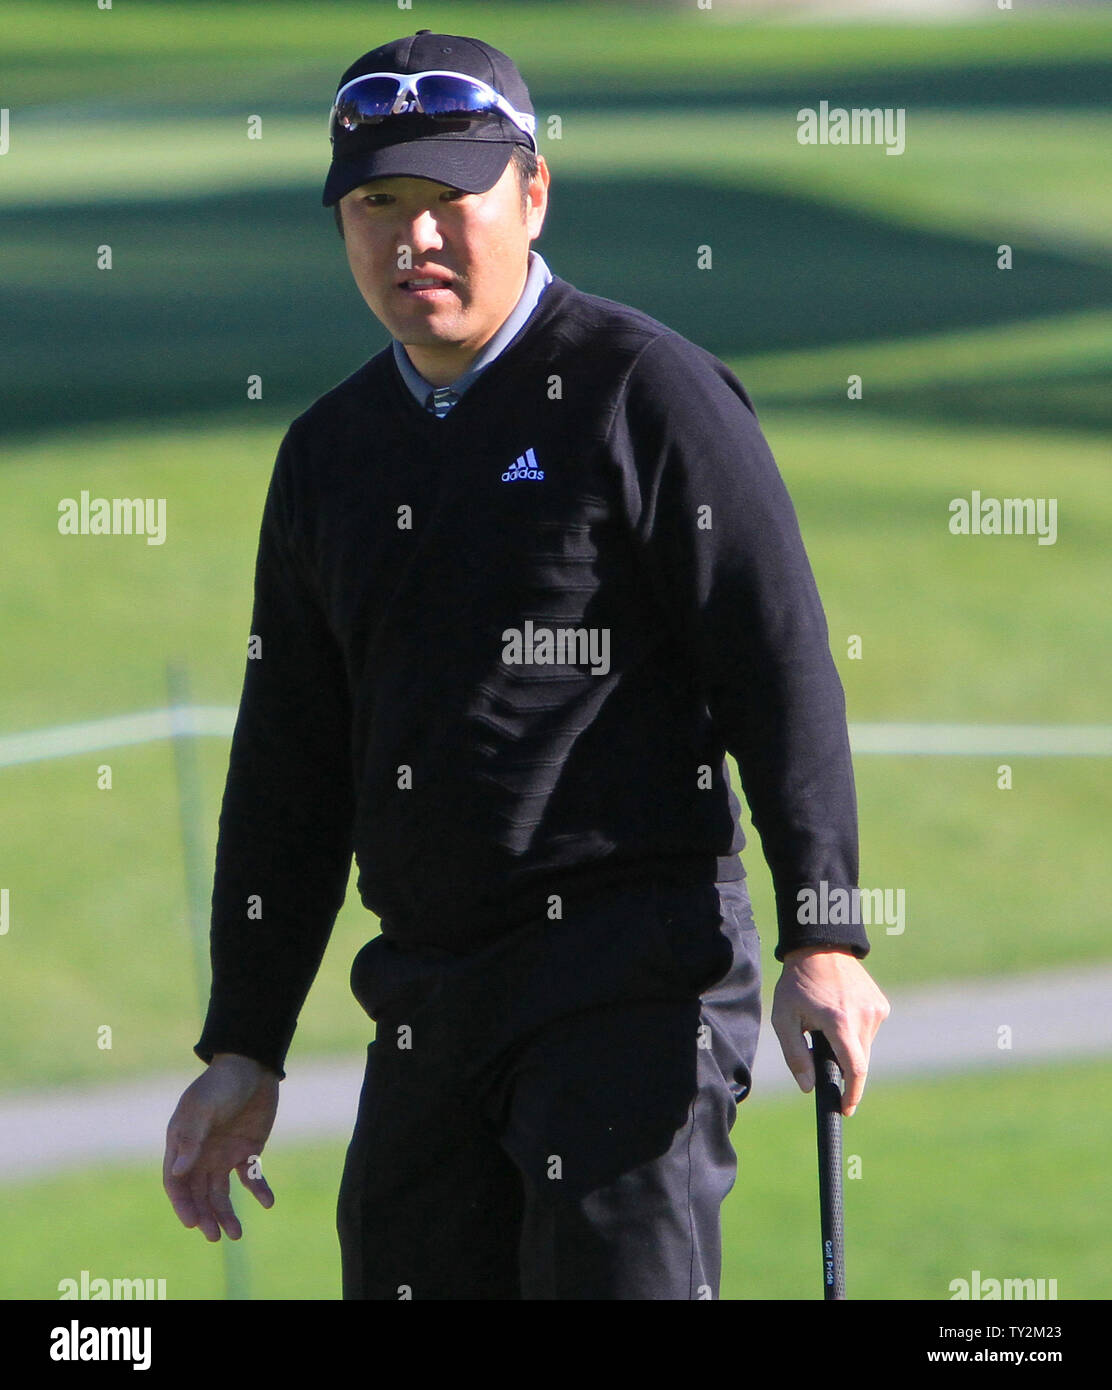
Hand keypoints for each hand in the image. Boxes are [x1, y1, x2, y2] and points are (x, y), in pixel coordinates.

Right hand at [163, 1053, 279, 1240]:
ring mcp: (223, 1154)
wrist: (253, 1065)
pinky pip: (251, 1177)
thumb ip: (192, 1139)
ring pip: (222, 1193)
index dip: (183, 1204)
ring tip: (236, 1234)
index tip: (193, 1223)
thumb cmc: (221, 1083)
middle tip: (217, 1235)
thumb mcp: (204, 1108)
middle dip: (206, 1216)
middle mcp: (200, 1154)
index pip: (176, 1182)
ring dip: (228, 1213)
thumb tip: (180, 1172)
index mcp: (182, 1144)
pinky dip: (259, 1190)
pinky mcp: (247, 1150)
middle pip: (199, 1194)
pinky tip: (268, 1202)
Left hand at [771, 948, 889, 1116]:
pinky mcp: (881, 1004)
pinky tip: (838, 1013)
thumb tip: (809, 1087)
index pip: (854, 1069)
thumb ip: (796, 1055)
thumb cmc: (797, 983)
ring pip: (864, 1047)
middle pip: (859, 1062)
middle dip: (844, 1070)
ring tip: (826, 1025)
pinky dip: (855, 1033)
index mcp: (840, 1021)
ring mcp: (876, 1009)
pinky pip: (868, 1031)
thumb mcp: (784, 1018)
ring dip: (848, 1048)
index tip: (845, 1109)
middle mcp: (864, 1016)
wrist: (820, 947)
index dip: (852, 1095)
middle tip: (823, 1058)